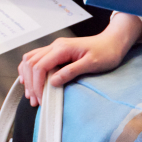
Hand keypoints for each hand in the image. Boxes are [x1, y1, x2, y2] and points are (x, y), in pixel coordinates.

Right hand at [18, 13, 141, 104]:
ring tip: (33, 95)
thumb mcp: (91, 63)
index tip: (42, 99)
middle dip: (30, 83)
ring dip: (28, 77)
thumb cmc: (106, 51)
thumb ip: (71, 71)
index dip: (37, 84)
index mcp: (62, 48)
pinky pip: (37, 59)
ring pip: (31, 59)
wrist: (113, 41)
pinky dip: (31, 71)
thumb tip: (53, 82)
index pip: (39, 66)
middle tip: (36, 100)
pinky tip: (32, 82)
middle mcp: (56, 46)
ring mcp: (56, 48)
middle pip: (31, 63)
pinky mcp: (58, 52)